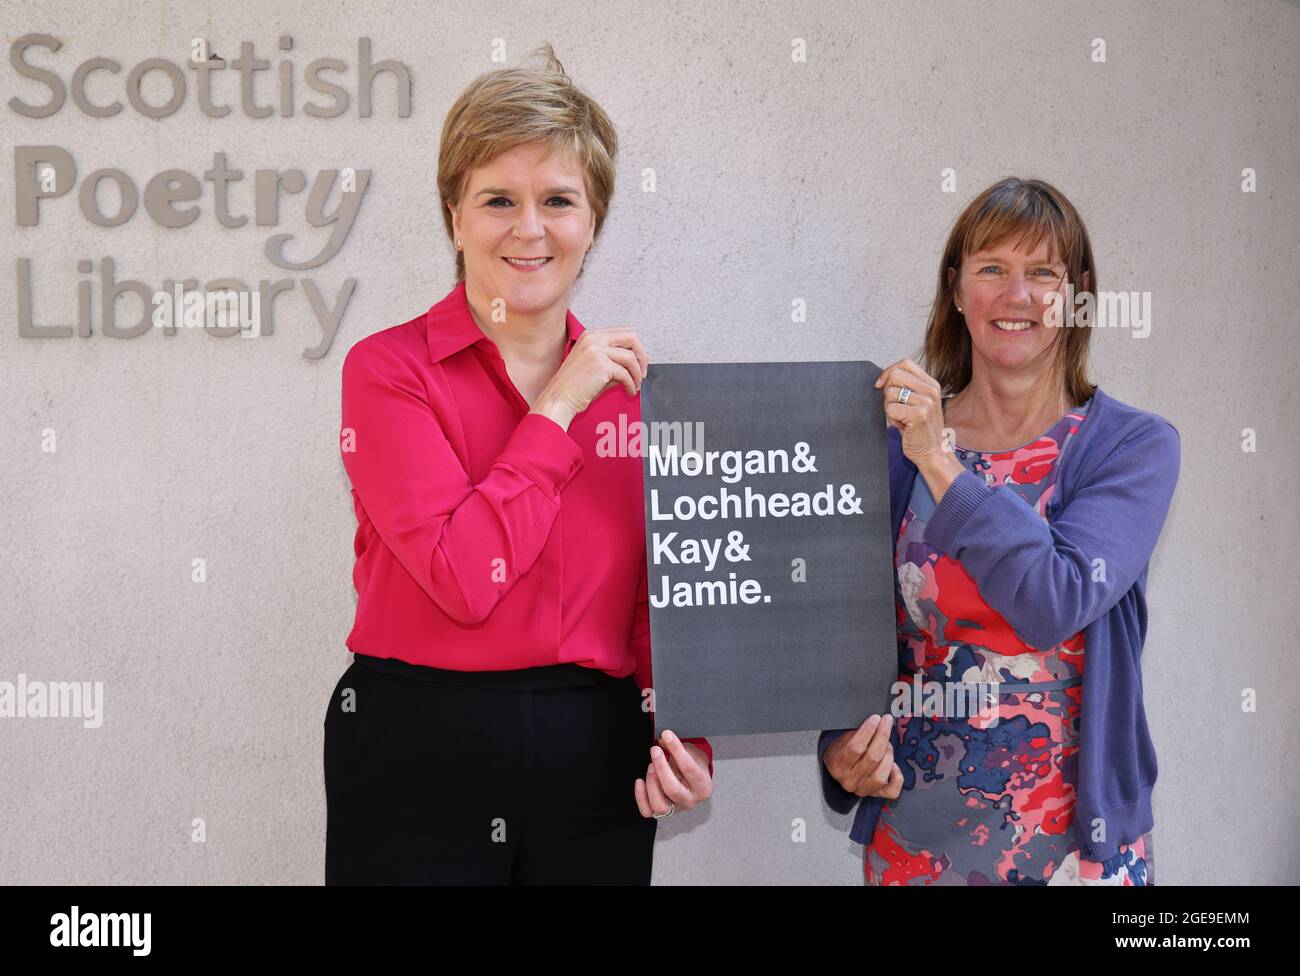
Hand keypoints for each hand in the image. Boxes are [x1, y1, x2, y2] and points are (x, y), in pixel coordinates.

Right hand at [532, 327, 647, 428]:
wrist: (558, 399)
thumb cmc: (572, 387)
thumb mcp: (594, 366)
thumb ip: (613, 361)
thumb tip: (633, 365)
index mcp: (590, 335)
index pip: (623, 332)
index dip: (634, 348)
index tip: (638, 363)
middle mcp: (593, 338)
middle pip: (631, 337)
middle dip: (641, 355)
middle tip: (642, 372)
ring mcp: (596, 350)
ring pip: (631, 357)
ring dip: (637, 374)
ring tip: (635, 385)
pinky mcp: (601, 365)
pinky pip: (625, 374)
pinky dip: (631, 384)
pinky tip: (629, 391)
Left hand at [634, 730, 711, 818]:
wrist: (694, 780)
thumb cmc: (693, 766)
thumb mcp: (691, 753)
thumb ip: (678, 747)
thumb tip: (664, 738)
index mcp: (703, 786)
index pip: (689, 769)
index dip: (676, 750)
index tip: (667, 735)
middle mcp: (691, 801)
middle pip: (672, 789)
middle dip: (661, 767)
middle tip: (655, 751)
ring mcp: (676, 808)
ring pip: (660, 805)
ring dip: (651, 784)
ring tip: (651, 767)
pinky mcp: (663, 812)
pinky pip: (648, 811)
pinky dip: (640, 796)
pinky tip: (640, 781)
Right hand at [823, 713, 902, 798]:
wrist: (839, 771)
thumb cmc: (842, 751)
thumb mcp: (842, 740)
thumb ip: (856, 733)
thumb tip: (876, 722)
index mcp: (837, 765)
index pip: (855, 748)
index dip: (868, 731)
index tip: (876, 718)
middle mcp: (849, 781)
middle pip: (872, 758)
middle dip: (882, 736)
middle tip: (886, 722)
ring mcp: (862, 790)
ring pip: (881, 774)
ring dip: (888, 754)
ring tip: (887, 744)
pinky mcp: (875, 795)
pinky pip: (892, 791)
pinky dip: (897, 776)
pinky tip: (894, 765)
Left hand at [874, 358, 949, 468]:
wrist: (933, 452)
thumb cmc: (922, 430)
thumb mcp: (919, 403)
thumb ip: (908, 388)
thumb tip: (884, 379)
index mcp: (931, 384)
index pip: (905, 364)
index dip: (888, 372)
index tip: (881, 385)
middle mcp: (931, 390)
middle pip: (895, 375)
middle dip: (887, 391)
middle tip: (894, 406)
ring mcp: (926, 402)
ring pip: (890, 393)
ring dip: (889, 408)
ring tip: (901, 418)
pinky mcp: (919, 414)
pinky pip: (891, 409)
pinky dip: (892, 419)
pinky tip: (903, 426)